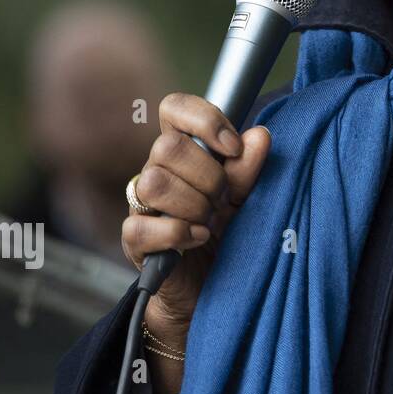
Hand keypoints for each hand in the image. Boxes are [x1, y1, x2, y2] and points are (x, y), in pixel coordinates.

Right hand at [121, 93, 271, 329]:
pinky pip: (143, 224)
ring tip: (210, 221)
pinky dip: (178, 233)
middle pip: (166, 147)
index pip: (174, 108)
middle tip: (223, 199)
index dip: (203, 119)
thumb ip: (250, 168)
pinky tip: (198, 240)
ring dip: (194, 205)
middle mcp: (157, 171)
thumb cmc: (228, 232)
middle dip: (208, 176)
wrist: (213, 285)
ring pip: (154, 182)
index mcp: (185, 152)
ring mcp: (141, 205)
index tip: (232, 147)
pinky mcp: (134, 240)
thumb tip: (258, 136)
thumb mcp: (246, 198)